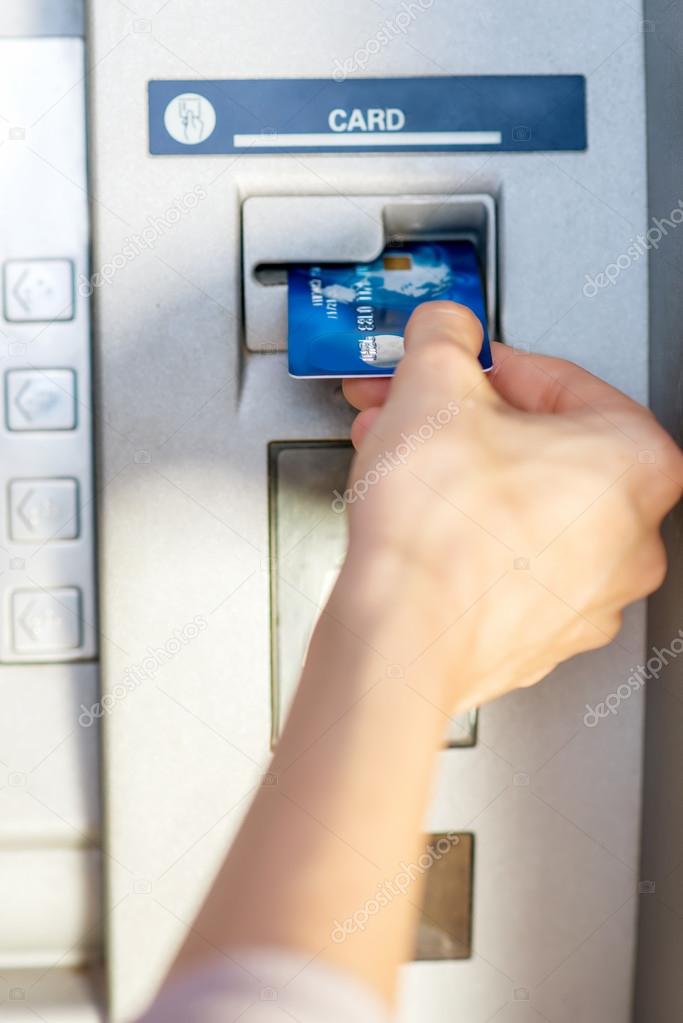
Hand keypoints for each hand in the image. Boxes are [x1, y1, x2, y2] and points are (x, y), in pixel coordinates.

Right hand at [338, 302, 682, 714]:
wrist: (403, 636)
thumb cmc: (438, 535)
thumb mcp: (433, 386)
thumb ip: (444, 337)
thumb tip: (446, 329)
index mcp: (636, 464)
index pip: (560, 383)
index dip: (489, 365)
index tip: (455, 367)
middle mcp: (630, 537)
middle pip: (538, 447)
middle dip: (461, 422)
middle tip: (415, 412)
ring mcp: (589, 594)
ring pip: (521, 506)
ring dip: (459, 474)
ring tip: (403, 463)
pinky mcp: (541, 633)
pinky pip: (507, 561)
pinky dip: (465, 534)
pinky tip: (418, 520)